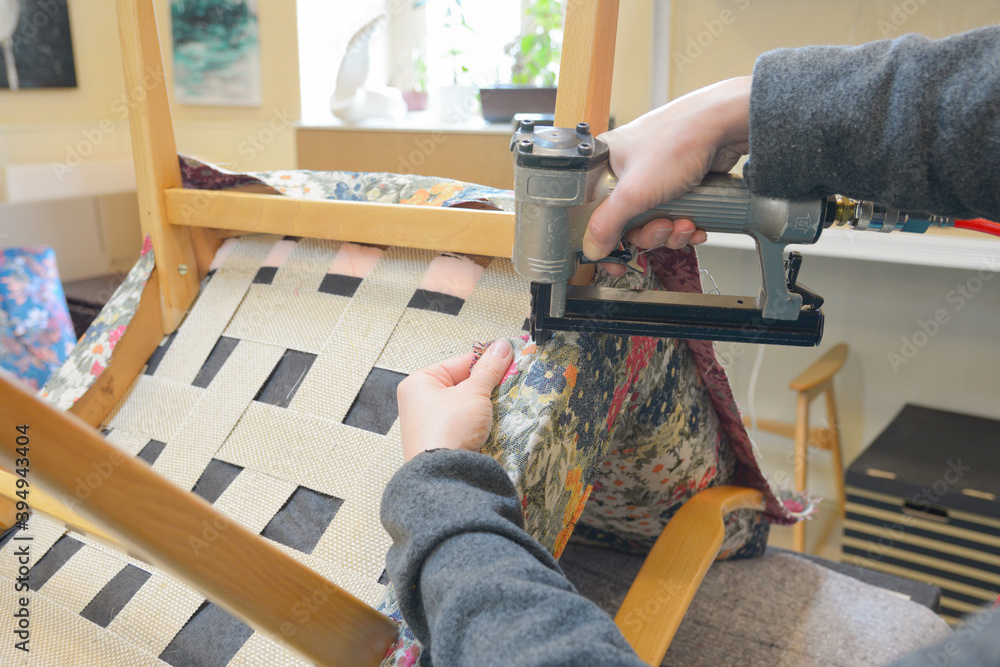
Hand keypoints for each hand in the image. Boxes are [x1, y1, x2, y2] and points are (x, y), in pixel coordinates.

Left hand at [397, 339, 513, 461]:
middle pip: (464, 384)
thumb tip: (501, 348)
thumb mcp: (473, 392)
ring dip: (486, 406)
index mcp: (419, 383)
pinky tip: (496, 423)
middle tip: (509, 382)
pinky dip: (482, 423)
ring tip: (504, 403)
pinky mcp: (445, 442)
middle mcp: (421, 403)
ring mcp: (433, 425)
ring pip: (468, 406)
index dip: (485, 361)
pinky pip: (468, 425)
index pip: (459, 362)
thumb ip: (489, 369)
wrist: (445, 474)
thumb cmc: (445, 431)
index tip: (507, 360)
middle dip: (487, 386)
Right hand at [583, 76, 751, 273]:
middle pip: (626, 222)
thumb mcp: (634, 191)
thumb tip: (592, 249)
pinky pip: (673, 215)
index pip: (592, 210)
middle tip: (663, 230)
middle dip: (649, 234)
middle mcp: (627, 170)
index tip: (616, 260)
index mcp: (604, 164)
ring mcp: (654, 177)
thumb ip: (608, 224)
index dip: (603, 238)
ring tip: (686, 225)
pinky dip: (685, 226)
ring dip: (671, 233)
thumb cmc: (676, 142)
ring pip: (653, 221)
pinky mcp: (678, 183)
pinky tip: (696, 225)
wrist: (725, 125)